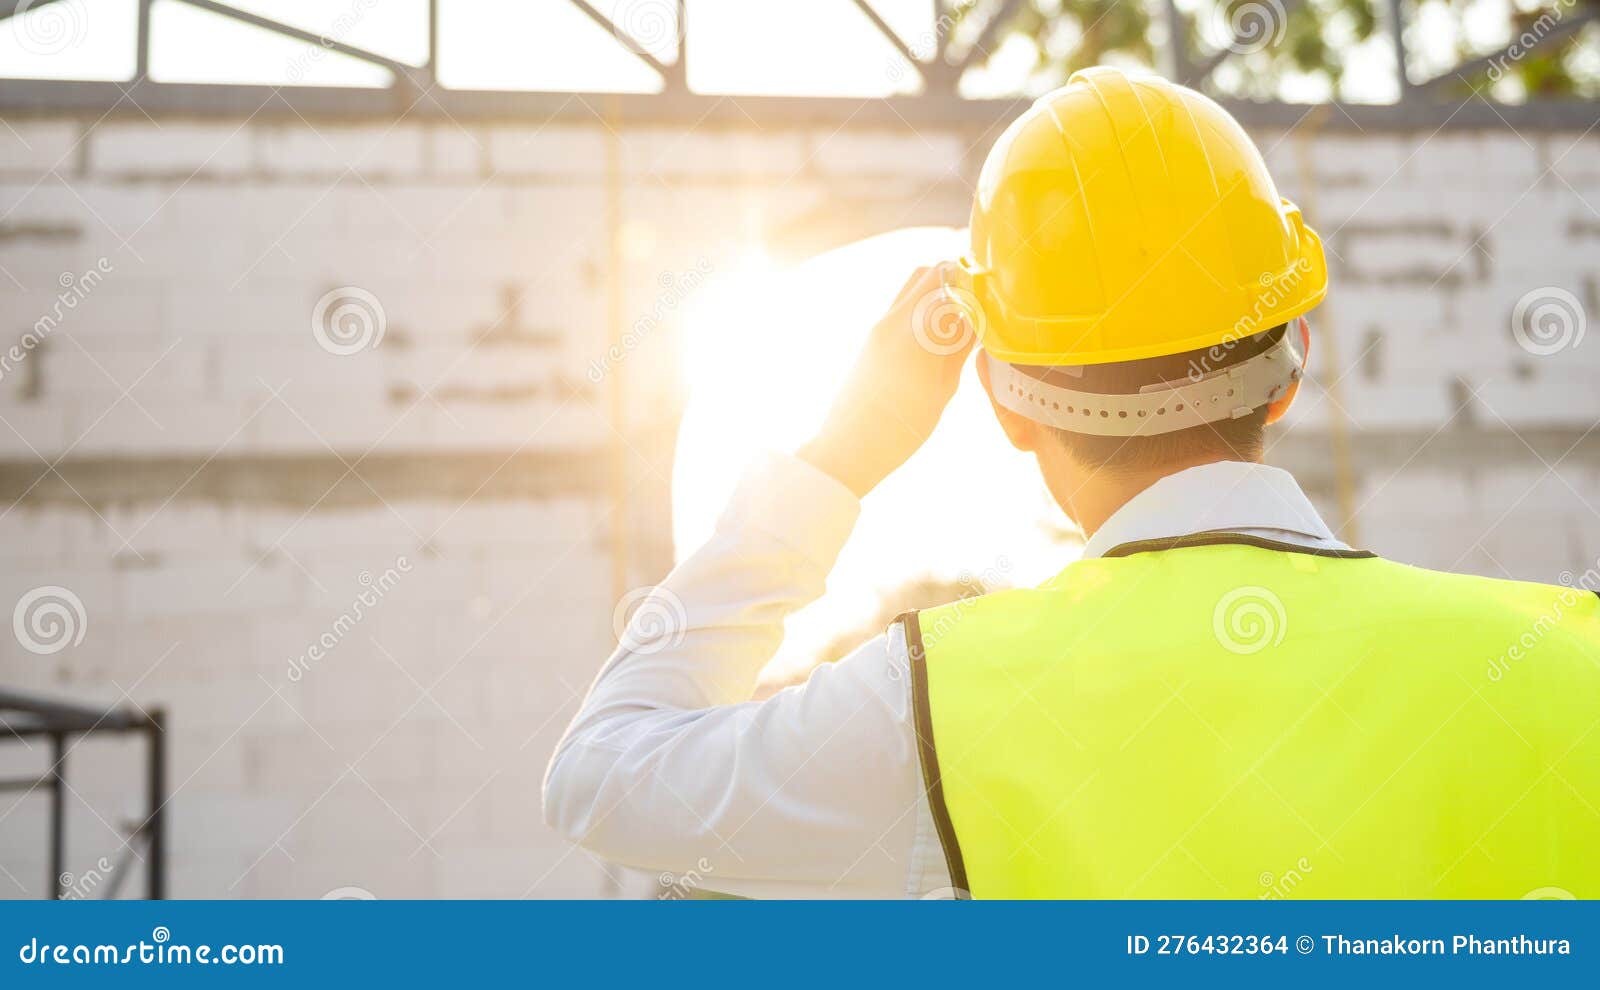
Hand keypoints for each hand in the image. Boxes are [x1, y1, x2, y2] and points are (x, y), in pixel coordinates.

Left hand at [798, 263, 977, 497]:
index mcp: (917, 332)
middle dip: (958, 280)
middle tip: (980, 305)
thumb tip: (979, 320)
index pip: (954, 283)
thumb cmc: (901, 428)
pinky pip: (901, 306)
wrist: (849, 448)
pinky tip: (939, 335)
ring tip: (960, 320)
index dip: (978, 287)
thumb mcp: (942, 390)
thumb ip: (959, 348)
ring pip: (912, 286)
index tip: (995, 302)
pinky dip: (923, 307)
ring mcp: (879, 327)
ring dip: (938, 291)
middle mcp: (894, 320)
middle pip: (931, 274)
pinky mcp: (871, 339)